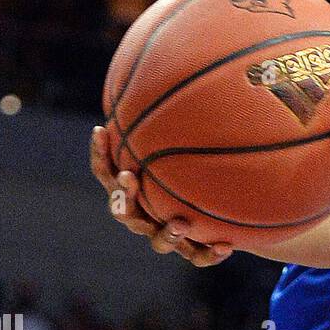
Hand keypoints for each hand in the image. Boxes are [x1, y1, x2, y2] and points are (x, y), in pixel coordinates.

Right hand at [89, 127, 232, 266]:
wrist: (226, 212)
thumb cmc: (199, 170)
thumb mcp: (189, 145)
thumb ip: (180, 122)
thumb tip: (179, 71)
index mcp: (138, 189)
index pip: (108, 172)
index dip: (101, 154)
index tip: (102, 130)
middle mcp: (147, 214)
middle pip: (124, 211)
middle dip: (124, 196)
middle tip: (129, 177)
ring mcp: (168, 234)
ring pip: (159, 241)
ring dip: (166, 232)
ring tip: (179, 223)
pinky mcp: (194, 250)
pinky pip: (198, 257)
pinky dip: (209, 254)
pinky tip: (228, 247)